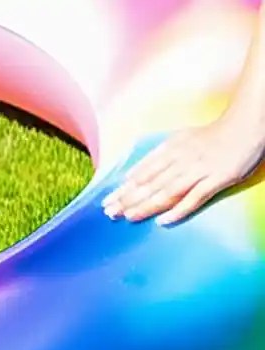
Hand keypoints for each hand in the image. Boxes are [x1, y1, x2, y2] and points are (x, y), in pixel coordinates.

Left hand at [102, 112, 264, 225]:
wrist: (247, 125)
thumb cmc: (212, 136)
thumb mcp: (180, 140)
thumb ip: (158, 157)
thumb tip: (133, 174)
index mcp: (170, 149)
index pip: (141, 173)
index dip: (123, 189)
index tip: (105, 201)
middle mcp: (181, 160)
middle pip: (150, 184)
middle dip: (127, 199)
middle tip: (109, 213)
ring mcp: (200, 170)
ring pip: (167, 191)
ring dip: (146, 205)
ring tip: (128, 217)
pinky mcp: (218, 179)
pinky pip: (195, 197)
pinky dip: (178, 210)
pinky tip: (162, 221)